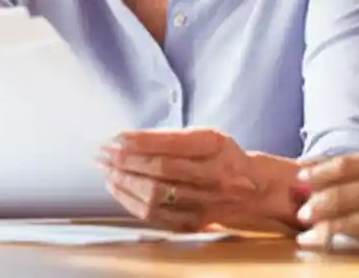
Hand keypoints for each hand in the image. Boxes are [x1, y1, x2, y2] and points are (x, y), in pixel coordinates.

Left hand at [100, 128, 275, 231]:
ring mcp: (206, 202)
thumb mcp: (207, 135)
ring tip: (107, 172)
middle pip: (162, 170)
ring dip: (125, 183)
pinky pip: (158, 216)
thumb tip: (126, 140)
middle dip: (126, 161)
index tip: (114, 138)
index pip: (171, 144)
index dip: (139, 141)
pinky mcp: (196, 222)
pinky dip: (133, 203)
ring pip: (158, 195)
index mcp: (216, 145)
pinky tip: (119, 190)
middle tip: (103, 154)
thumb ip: (172, 137)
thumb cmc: (223, 156)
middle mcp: (215, 175)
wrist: (255, 187)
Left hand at [295, 143, 358, 253]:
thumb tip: (337, 169)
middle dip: (316, 203)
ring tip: (307, 236)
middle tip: (301, 211)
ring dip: (324, 230)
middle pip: (343, 193)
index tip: (300, 178)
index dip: (319, 172)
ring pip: (351, 221)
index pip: (347, 164)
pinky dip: (346, 245)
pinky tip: (332, 247)